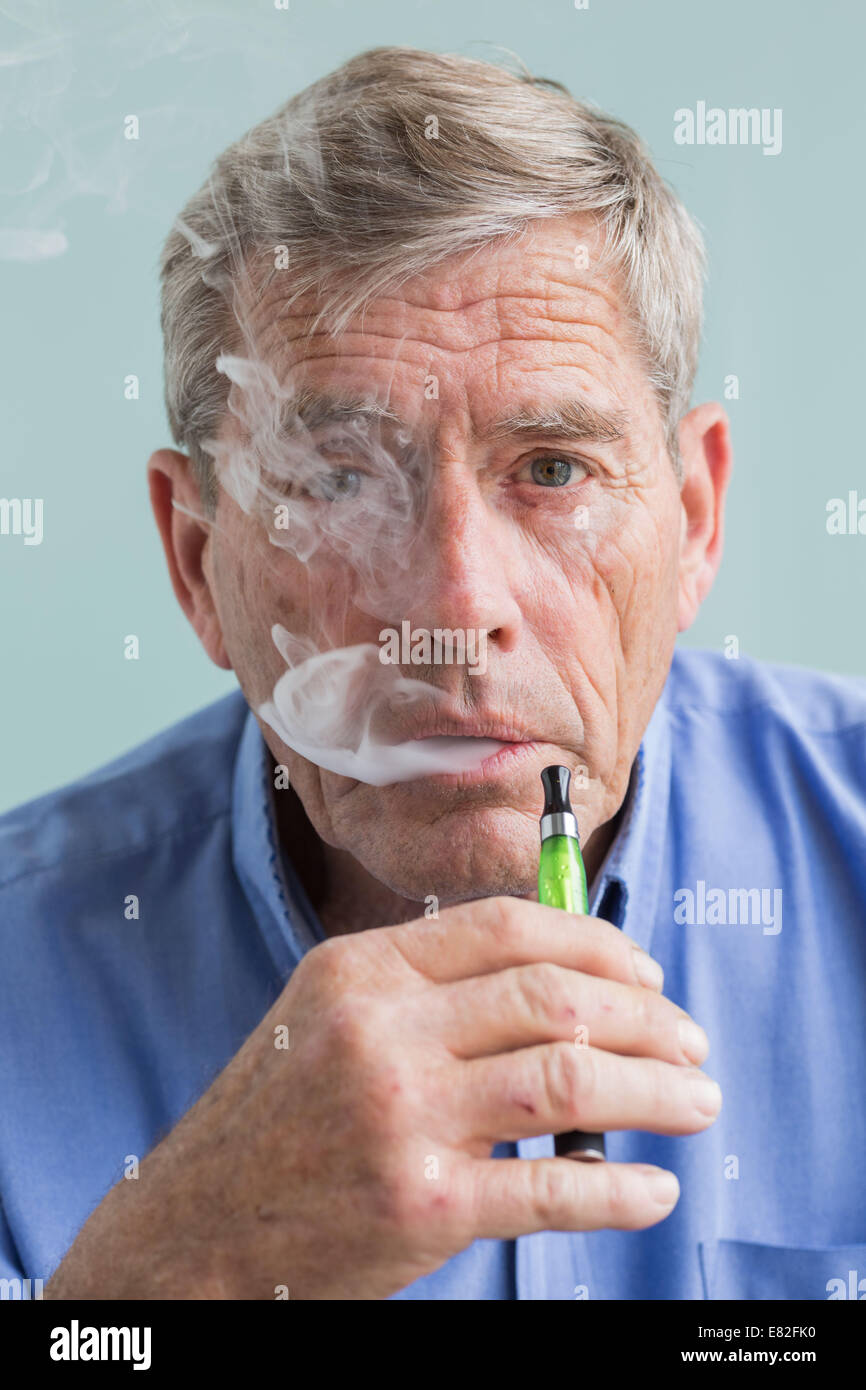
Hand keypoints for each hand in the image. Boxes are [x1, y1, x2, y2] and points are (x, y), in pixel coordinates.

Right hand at [45, 896, 718, 1299]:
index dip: (595, 943)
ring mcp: (402, 1118)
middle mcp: (381, 1032)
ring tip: (695, 1101)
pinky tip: (650, 1187)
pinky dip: (618, 1189)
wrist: (197, 1229)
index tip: (644, 971)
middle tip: (688, 1041)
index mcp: (361, 972)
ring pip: (569, 1083)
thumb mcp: (329, 1016)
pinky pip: (549, 1190)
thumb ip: (425, 986)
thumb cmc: (277, 1117)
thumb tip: (555, 975)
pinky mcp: (420, 1207)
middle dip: (645, 1017)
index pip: (506, 929)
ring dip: (654, 1091)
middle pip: (552, 999)